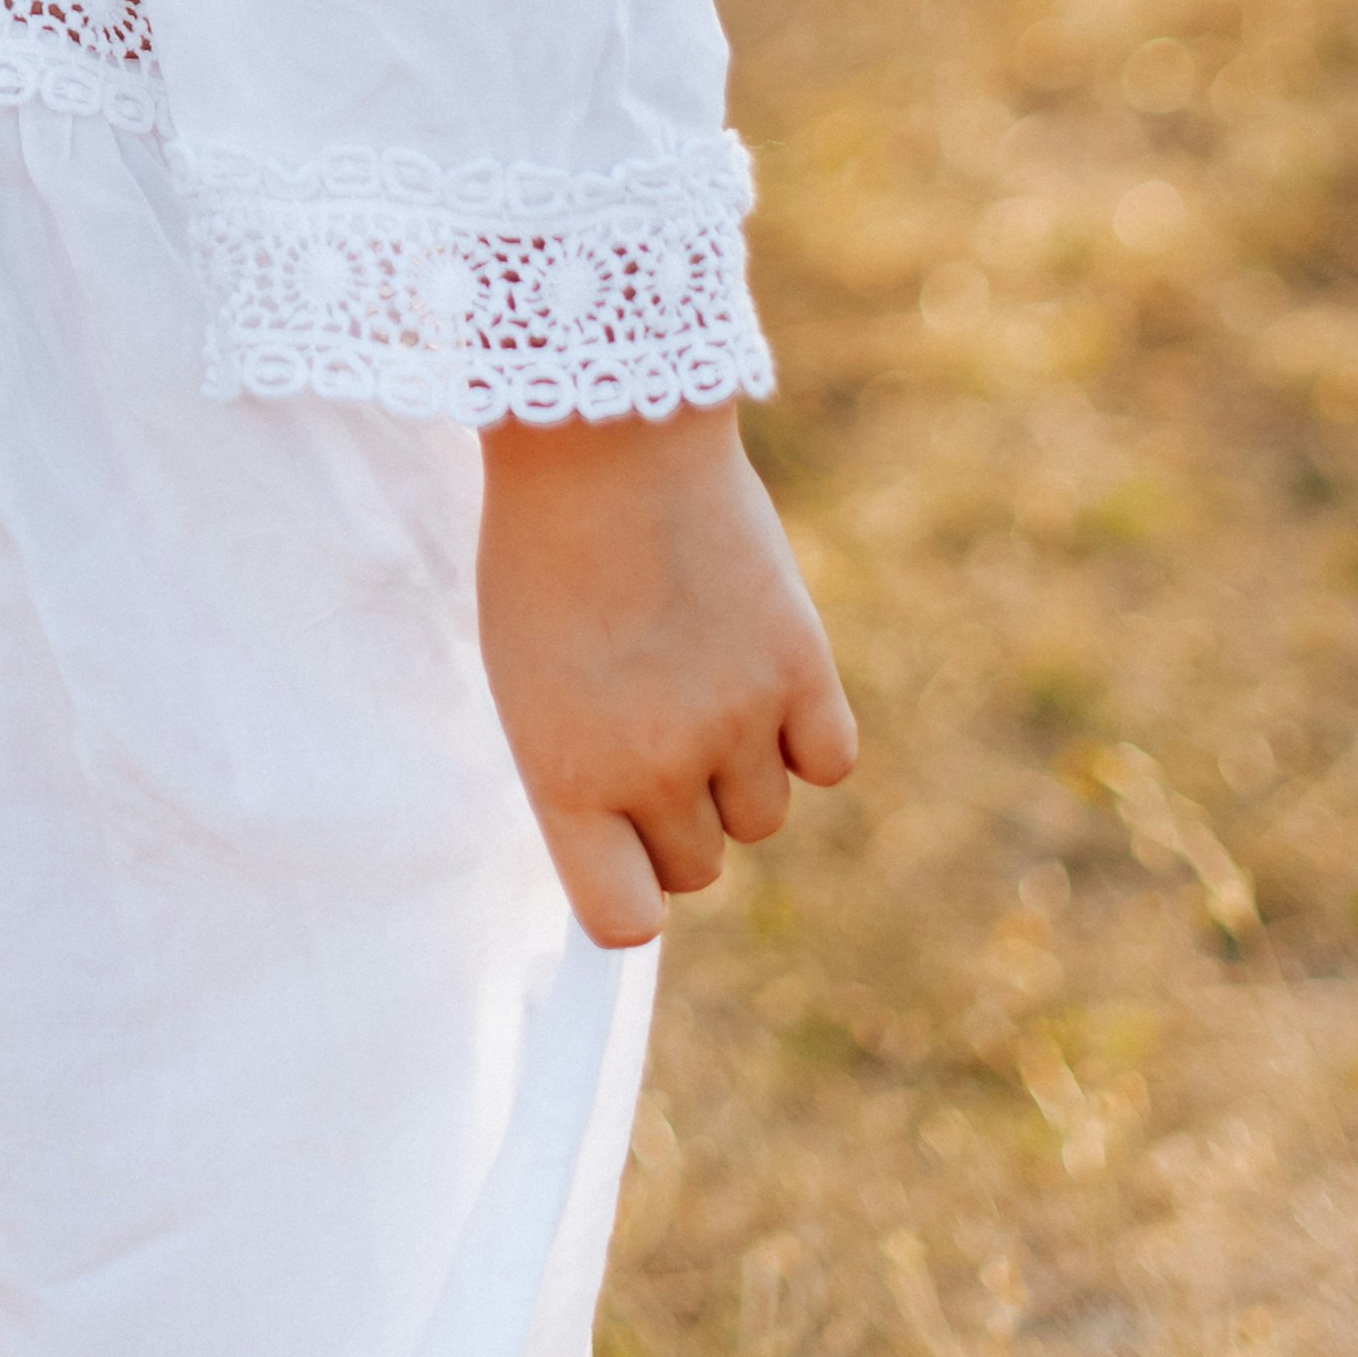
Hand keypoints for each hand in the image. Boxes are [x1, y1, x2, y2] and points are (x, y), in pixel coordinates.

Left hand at [474, 404, 856, 950]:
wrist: (601, 437)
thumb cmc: (545, 552)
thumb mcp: (528, 678)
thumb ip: (581, 776)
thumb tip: (636, 862)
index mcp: (566, 778)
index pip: (623, 919)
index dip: (632, 893)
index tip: (630, 863)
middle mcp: (654, 767)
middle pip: (699, 865)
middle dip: (678, 811)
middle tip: (652, 717)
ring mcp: (735, 722)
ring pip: (762, 817)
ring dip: (740, 768)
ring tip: (698, 672)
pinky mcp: (803, 671)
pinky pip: (829, 763)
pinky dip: (806, 731)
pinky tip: (763, 665)